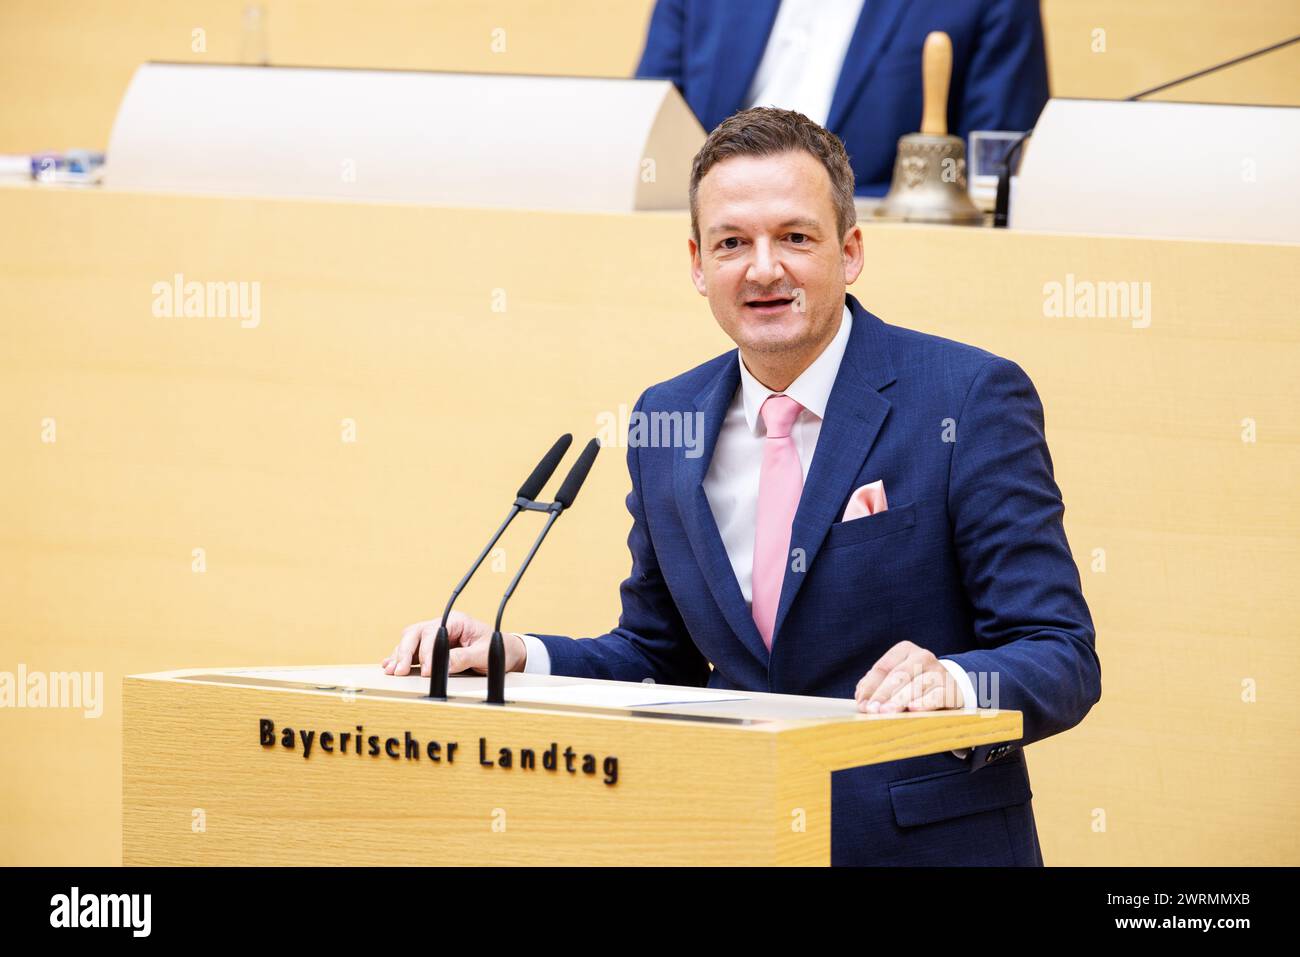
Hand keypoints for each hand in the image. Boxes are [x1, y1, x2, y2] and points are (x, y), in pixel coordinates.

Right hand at [381, 612, 527, 676]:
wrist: (508, 653)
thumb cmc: (500, 649)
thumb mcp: (485, 654)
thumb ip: (465, 658)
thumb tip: (444, 664)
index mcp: (456, 621)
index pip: (433, 632)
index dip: (427, 652)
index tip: (426, 670)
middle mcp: (442, 626)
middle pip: (415, 633)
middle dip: (405, 652)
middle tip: (400, 671)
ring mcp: (435, 637)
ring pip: (409, 641)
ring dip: (399, 655)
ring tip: (392, 671)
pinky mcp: (432, 649)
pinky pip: (412, 651)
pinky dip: (400, 658)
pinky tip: (391, 666)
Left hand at [855, 640, 963, 713]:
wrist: (951, 688)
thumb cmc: (915, 684)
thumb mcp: (896, 679)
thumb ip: (876, 685)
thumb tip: (862, 698)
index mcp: (905, 650)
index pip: (883, 667)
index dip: (870, 686)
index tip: (861, 703)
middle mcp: (923, 657)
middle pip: (898, 675)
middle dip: (882, 694)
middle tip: (871, 709)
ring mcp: (939, 672)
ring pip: (916, 685)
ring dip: (899, 700)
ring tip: (886, 712)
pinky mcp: (951, 690)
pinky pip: (937, 696)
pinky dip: (925, 702)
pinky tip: (913, 709)